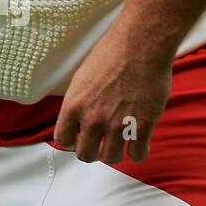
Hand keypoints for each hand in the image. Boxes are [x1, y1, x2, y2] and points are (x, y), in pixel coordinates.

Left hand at [54, 22, 172, 164]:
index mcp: (73, 105)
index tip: (79, 138)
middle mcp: (93, 119)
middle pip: (85, 155)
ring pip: (111, 159)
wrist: (139, 46)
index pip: (62, 140)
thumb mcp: (81, 78)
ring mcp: (118, 125)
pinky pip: (138, 156)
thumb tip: (77, 119)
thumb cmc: (110, 55)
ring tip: (119, 141)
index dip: (71, 141)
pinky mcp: (143, 127)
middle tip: (100, 142)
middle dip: (92, 151)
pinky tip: (138, 141)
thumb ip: (78, 102)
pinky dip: (138, 152)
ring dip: (115, 152)